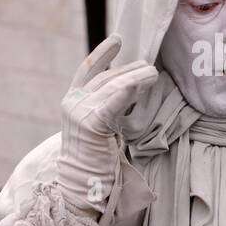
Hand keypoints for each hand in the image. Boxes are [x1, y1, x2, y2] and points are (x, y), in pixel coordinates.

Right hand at [57, 34, 156, 214]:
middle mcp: (72, 103)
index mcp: (72, 101)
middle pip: (107, 78)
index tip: (119, 38)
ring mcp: (79, 113)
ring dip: (136, 79)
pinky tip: (139, 83)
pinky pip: (112, 104)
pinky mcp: (90, 124)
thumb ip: (107, 106)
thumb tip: (131, 84)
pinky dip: (126, 92)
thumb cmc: (95, 159)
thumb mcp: (98, 125)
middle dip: (130, 70)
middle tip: (151, 68)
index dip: (103, 52)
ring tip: (153, 75)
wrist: (82, 186)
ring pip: (113, 87)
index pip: (88, 69)